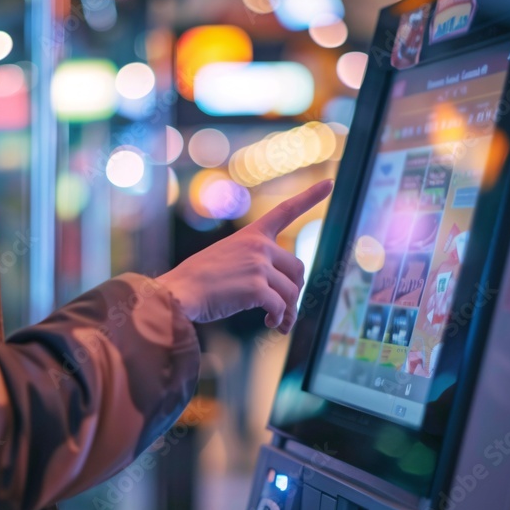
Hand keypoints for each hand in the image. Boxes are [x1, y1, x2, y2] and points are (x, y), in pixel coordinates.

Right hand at [157, 180, 333, 332]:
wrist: (179, 293)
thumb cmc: (198, 280)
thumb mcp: (226, 257)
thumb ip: (254, 262)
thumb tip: (283, 290)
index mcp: (251, 234)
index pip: (286, 210)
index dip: (310, 196)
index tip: (330, 184)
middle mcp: (259, 246)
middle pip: (297, 268)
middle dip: (295, 290)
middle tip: (286, 307)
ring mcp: (258, 266)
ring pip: (291, 291)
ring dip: (288, 311)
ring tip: (280, 323)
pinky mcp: (256, 288)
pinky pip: (279, 307)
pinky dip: (279, 319)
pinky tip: (272, 325)